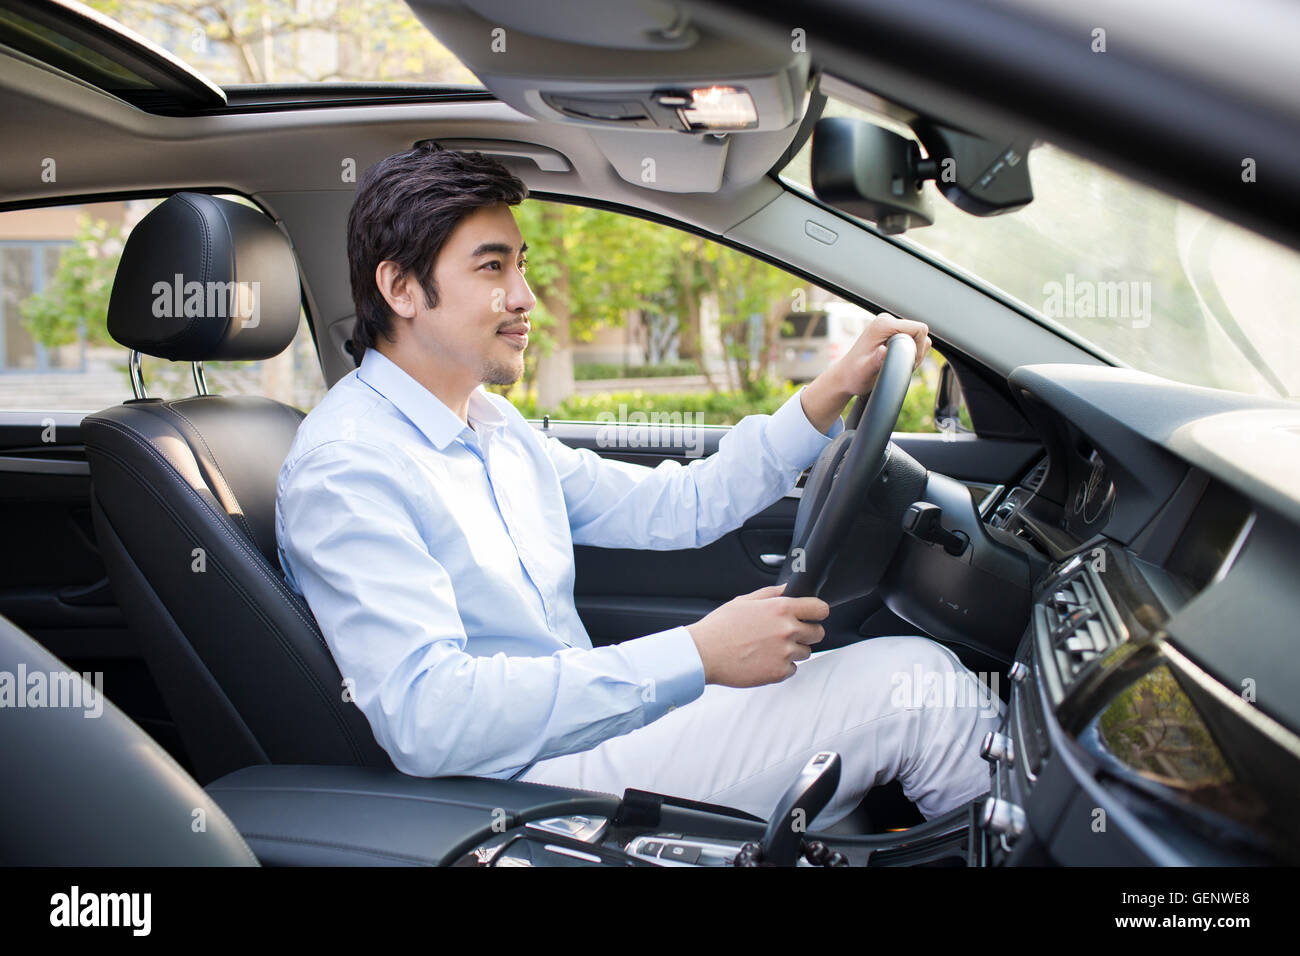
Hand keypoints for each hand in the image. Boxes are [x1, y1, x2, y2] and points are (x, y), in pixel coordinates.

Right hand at [685, 584, 829, 686]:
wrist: (704, 654)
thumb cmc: (720, 627)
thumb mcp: (744, 601)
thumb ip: (771, 593)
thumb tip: (789, 588)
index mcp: (781, 608)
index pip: (820, 609)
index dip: (817, 612)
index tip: (812, 616)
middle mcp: (787, 630)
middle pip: (818, 633)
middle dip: (807, 633)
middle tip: (787, 634)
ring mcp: (785, 653)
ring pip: (805, 652)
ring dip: (792, 650)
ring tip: (768, 648)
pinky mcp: (779, 672)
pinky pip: (792, 669)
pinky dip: (781, 666)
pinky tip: (763, 660)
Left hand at [839, 312, 930, 394]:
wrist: (846, 376)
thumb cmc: (855, 375)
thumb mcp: (866, 371)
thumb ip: (876, 361)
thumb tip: (883, 351)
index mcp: (883, 324)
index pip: (920, 329)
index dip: (919, 348)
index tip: (906, 361)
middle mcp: (886, 320)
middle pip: (920, 333)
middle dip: (916, 352)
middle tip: (898, 365)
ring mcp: (889, 325)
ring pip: (917, 337)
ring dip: (912, 353)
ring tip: (895, 364)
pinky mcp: (890, 332)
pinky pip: (911, 340)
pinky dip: (909, 352)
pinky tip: (895, 361)